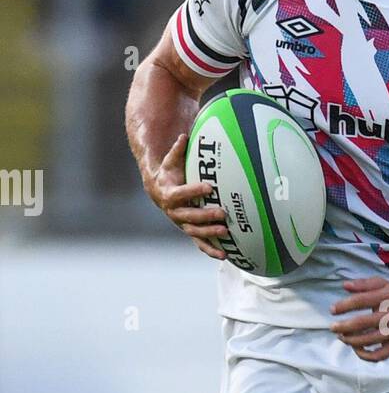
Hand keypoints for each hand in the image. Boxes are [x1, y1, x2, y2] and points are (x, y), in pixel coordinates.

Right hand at [145, 130, 227, 259]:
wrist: (158, 192)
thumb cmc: (169, 173)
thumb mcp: (170, 162)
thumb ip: (177, 151)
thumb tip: (184, 136)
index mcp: (169, 194)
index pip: (182, 194)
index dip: (194, 190)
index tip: (209, 187)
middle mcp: (174, 212)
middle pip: (190, 216)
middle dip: (206, 216)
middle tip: (223, 213)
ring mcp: (182, 223)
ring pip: (195, 232)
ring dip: (210, 234)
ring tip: (226, 233)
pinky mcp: (190, 231)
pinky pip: (200, 243)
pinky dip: (211, 250)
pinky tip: (225, 256)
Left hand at [331, 277, 388, 360]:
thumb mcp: (384, 284)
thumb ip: (364, 284)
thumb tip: (344, 285)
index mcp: (388, 295)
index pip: (361, 300)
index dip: (344, 306)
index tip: (332, 310)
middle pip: (364, 322)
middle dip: (344, 326)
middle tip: (333, 327)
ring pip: (371, 339)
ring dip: (352, 340)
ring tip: (342, 338)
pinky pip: (382, 354)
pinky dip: (367, 355)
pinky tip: (357, 350)